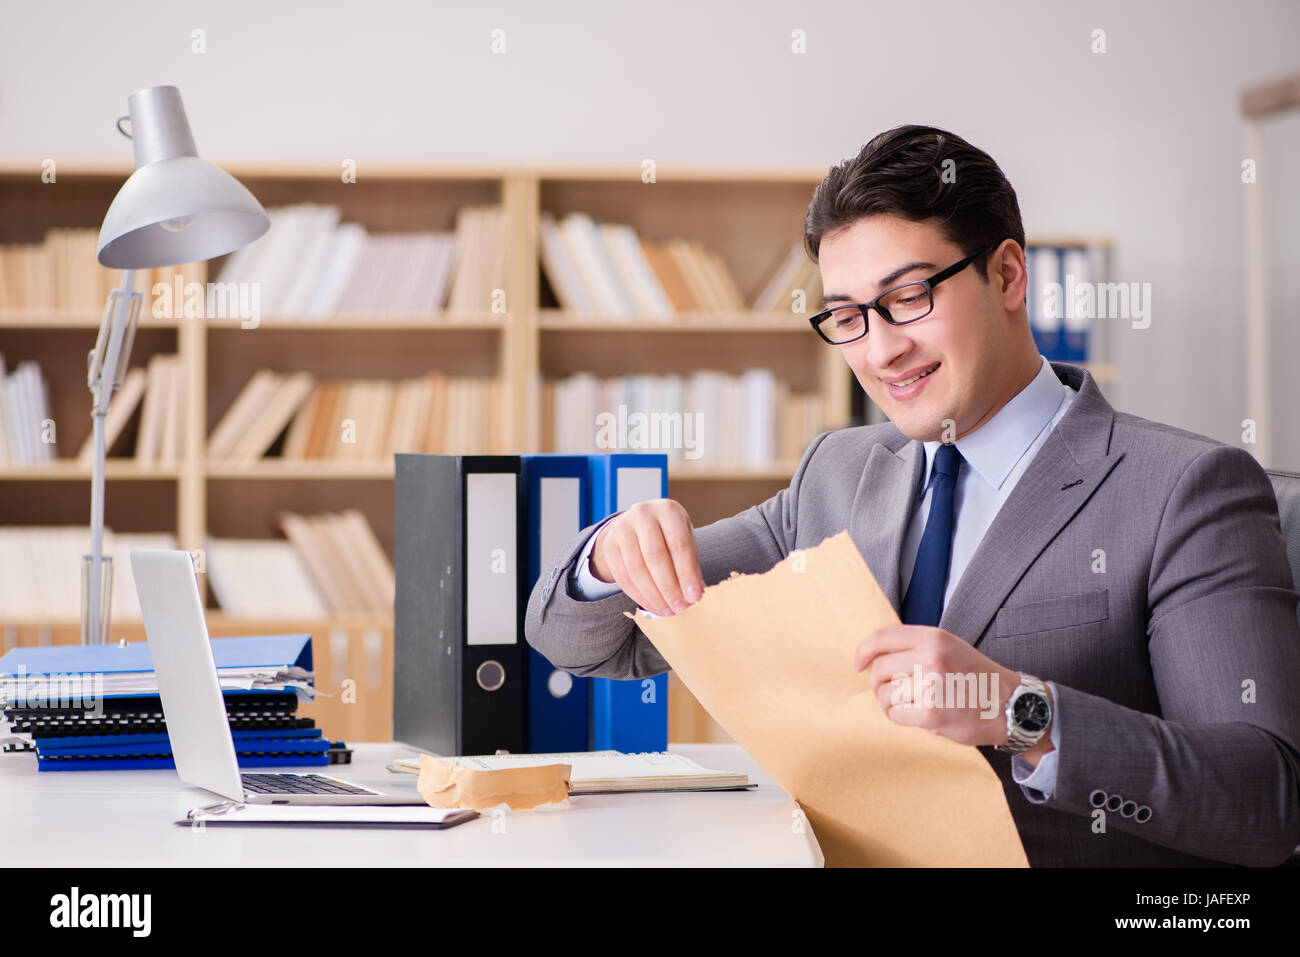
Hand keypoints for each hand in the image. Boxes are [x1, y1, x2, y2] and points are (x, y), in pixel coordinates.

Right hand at [590, 499, 703, 616]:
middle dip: (669, 587)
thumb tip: (694, 595)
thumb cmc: (670, 535)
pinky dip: (639, 596)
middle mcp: (643, 513)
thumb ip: (690, 564)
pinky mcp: (610, 544)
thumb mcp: (685, 540)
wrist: (639, 523)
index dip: (687, 573)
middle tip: (680, 608)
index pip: (679, 545)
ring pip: (637, 569)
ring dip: (653, 596)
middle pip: (655, 557)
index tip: (695, 597)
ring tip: (667, 611)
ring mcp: (622, 527)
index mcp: (668, 510)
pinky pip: (623, 576)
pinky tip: (652, 606)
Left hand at [853, 624, 1032, 749]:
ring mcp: (931, 686)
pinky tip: (917, 715)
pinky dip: (900, 717)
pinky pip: (895, 715)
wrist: (1010, 705)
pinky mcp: (931, 713)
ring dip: (891, 703)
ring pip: (885, 695)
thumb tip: (875, 655)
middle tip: (893, 691)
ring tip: (911, 704)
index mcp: (933, 638)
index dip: (863, 652)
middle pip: (879, 670)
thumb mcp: (949, 647)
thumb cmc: (975, 677)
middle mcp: (930, 658)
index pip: (881, 638)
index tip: (858, 664)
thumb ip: (916, 646)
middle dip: (879, 684)